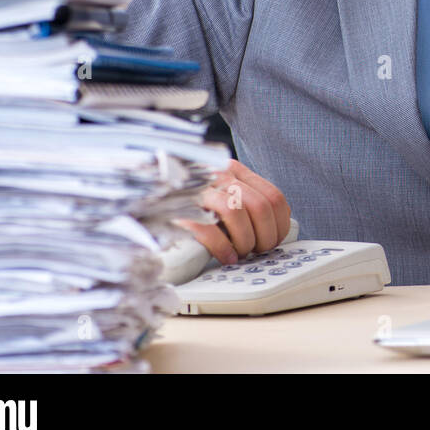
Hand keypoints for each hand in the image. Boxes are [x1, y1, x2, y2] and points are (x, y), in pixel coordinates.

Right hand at [173, 158, 290, 264]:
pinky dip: (223, 248)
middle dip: (265, 236)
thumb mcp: (224, 194)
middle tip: (257, 250)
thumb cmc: (193, 204)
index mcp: (234, 172)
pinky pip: (210, 229)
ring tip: (240, 253)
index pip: (273, 196)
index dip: (280, 223)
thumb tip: (274, 226)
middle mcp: (219, 177)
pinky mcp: (182, 210)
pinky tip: (226, 257)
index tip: (274, 239)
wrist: (150, 200)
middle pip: (260, 206)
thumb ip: (246, 202)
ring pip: (238, 214)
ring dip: (245, 241)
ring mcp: (200, 192)